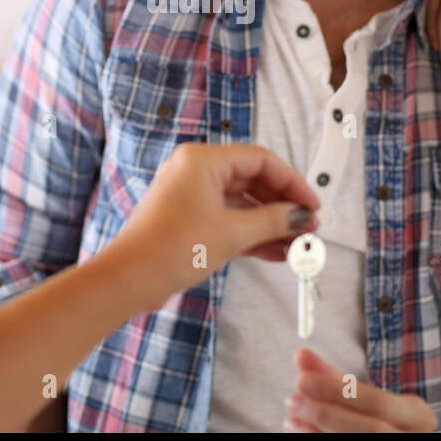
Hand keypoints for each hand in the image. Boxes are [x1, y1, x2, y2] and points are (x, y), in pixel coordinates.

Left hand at [110, 143, 320, 306]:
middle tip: (308, 226)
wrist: (129, 280)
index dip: (291, 183)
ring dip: (271, 224)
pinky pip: (229, 221)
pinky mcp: (189, 221)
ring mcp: (191, 197)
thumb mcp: (232, 233)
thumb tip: (300, 216)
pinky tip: (277, 252)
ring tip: (298, 244)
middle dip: (283, 206)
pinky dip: (252, 234)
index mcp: (202, 160)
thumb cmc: (168, 249)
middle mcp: (195, 172)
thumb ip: (273, 221)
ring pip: (242, 204)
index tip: (311, 204)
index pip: (260, 160)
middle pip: (253, 181)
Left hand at [283, 347, 436, 431]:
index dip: (338, 391)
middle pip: (371, 430)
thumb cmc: (379, 414)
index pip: (378, 401)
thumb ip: (332, 375)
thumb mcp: (364, 392)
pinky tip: (300, 429)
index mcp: (418, 415)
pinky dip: (318, 440)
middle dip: (327, 414)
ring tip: (291, 417)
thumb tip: (300, 354)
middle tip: (292, 399)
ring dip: (318, 431)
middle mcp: (413, 439)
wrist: (399, 434)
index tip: (301, 379)